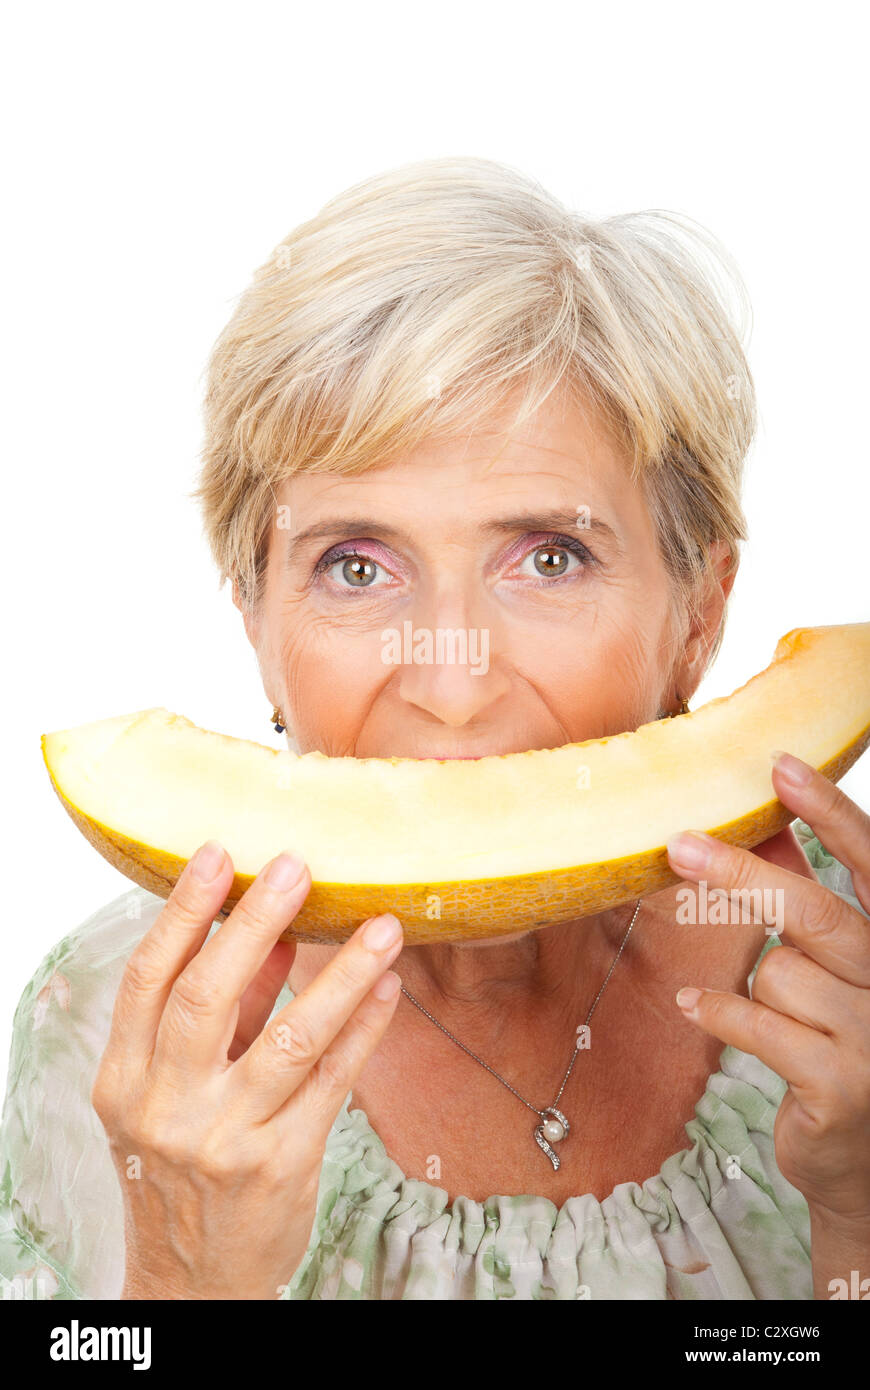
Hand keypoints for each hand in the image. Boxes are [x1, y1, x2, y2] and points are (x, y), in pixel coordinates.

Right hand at [90, 842, 403, 1299]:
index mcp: (123, 1082)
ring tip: (382, 927)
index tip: (219, 854)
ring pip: (288, 1038)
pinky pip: (333, 1083)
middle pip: (208, 996)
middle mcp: (166, 1108)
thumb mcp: (169, 1095)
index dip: (182, 912)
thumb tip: (275, 935)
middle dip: (255, 922)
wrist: (193, 1282)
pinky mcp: (283, 1166)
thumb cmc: (181, 1169)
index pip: (148, 980)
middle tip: (299, 867)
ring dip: (341, 975)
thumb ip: (218, 1016)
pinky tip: (389, 990)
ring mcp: (225, 1140)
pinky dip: (364, 1029)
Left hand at [665, 751, 869, 1225]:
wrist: (863, 1162)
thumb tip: (764, 830)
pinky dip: (719, 1013)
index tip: (779, 765)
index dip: (828, 813)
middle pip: (815, 914)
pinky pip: (757, 1023)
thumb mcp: (840, 972)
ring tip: (774, 1016)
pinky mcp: (841, 1085)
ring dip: (755, 986)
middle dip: (741, 875)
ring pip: (778, 973)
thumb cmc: (843, 1046)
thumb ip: (810, 906)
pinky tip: (698, 1009)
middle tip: (678, 844)